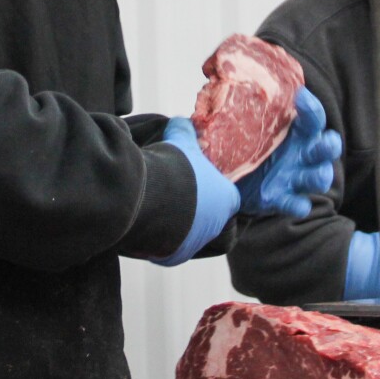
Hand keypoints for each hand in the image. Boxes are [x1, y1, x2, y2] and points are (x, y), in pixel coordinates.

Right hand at [151, 117, 240, 265]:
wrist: (147, 195)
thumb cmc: (173, 168)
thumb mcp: (180, 141)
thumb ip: (185, 130)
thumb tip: (183, 122)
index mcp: (226, 200)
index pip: (231, 201)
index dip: (218, 191)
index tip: (203, 185)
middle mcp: (215, 226)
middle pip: (214, 222)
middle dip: (200, 211)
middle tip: (184, 198)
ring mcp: (194, 244)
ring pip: (192, 237)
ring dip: (182, 226)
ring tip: (164, 209)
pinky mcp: (171, 256)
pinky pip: (170, 248)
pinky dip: (162, 237)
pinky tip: (152, 221)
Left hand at [234, 88, 341, 219]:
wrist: (226, 177)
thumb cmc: (239, 144)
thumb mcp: (233, 123)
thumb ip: (224, 109)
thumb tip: (203, 85)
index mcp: (294, 130)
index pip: (312, 116)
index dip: (311, 106)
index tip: (300, 95)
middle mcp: (301, 153)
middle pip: (326, 147)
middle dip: (329, 145)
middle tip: (326, 141)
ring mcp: (294, 177)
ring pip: (318, 176)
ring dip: (321, 175)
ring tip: (319, 174)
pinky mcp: (282, 199)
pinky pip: (297, 204)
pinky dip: (299, 205)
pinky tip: (298, 204)